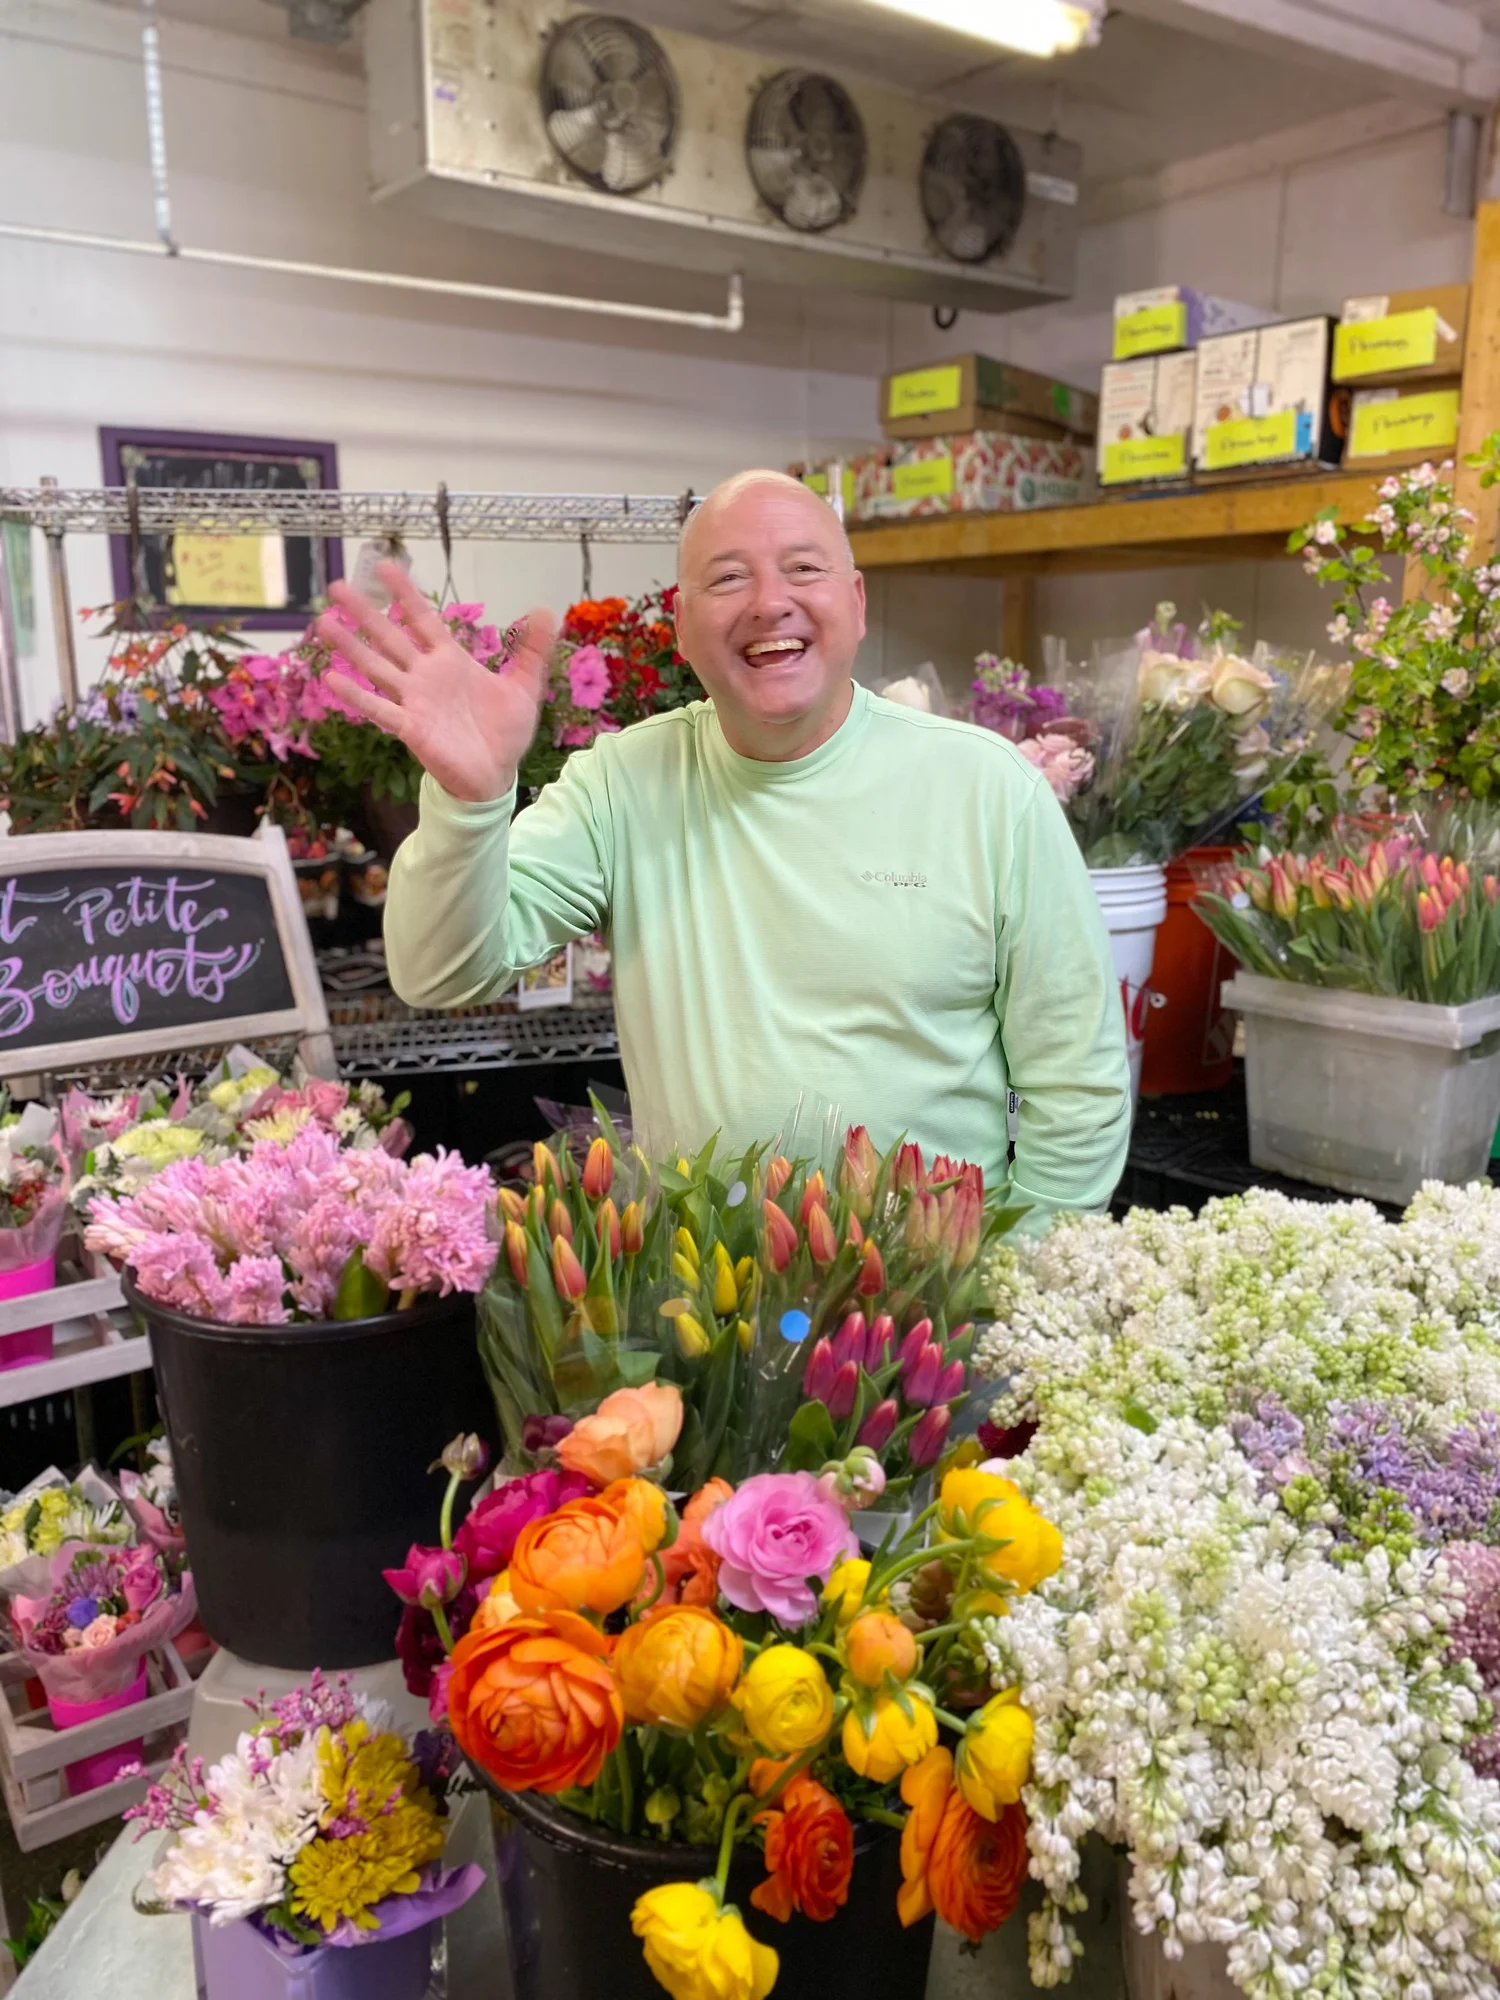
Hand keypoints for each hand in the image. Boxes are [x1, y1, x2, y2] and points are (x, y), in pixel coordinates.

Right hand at [319, 564, 555, 803]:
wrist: (497, 775)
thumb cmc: (504, 731)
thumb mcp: (525, 687)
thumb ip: (532, 650)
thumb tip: (547, 611)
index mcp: (450, 660)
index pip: (423, 619)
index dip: (405, 594)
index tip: (385, 566)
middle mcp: (425, 676)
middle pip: (390, 637)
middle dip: (365, 612)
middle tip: (337, 586)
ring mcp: (414, 700)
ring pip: (377, 667)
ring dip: (351, 647)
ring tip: (324, 622)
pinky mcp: (410, 728)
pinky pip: (379, 708)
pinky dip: (357, 695)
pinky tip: (333, 678)